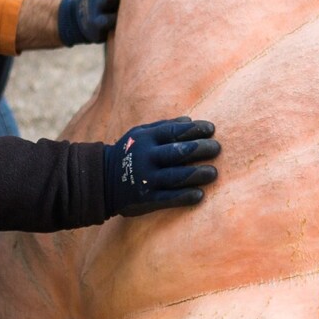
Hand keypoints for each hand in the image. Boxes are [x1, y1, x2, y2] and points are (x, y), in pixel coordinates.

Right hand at [102, 116, 220, 214]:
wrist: (102, 181)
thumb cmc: (129, 153)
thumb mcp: (139, 134)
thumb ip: (164, 127)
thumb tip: (190, 120)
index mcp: (146, 139)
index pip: (174, 131)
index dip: (195, 129)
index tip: (212, 129)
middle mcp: (146, 157)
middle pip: (179, 152)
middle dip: (201, 149)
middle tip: (217, 148)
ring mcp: (146, 179)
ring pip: (176, 176)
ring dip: (198, 174)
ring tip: (213, 172)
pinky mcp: (146, 198)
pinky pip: (169, 198)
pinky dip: (185, 196)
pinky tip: (200, 195)